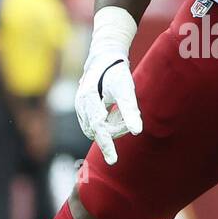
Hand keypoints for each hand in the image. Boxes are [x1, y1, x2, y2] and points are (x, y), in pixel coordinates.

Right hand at [75, 7, 141, 164]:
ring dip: (112, 125)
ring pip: (98, 129)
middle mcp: (81, 105)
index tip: (114, 161)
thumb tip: (137, 132)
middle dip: (116, 128)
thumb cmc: (117, 73)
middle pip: (100, 130)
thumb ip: (130, 111)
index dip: (107, 145)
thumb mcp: (126, 89)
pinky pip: (96, 125)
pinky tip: (113, 110)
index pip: (99, 128)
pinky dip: (108, 122)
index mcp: (89, 99)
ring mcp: (79, 108)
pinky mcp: (82, 111)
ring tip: (120, 111)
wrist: (104, 57)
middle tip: (129, 117)